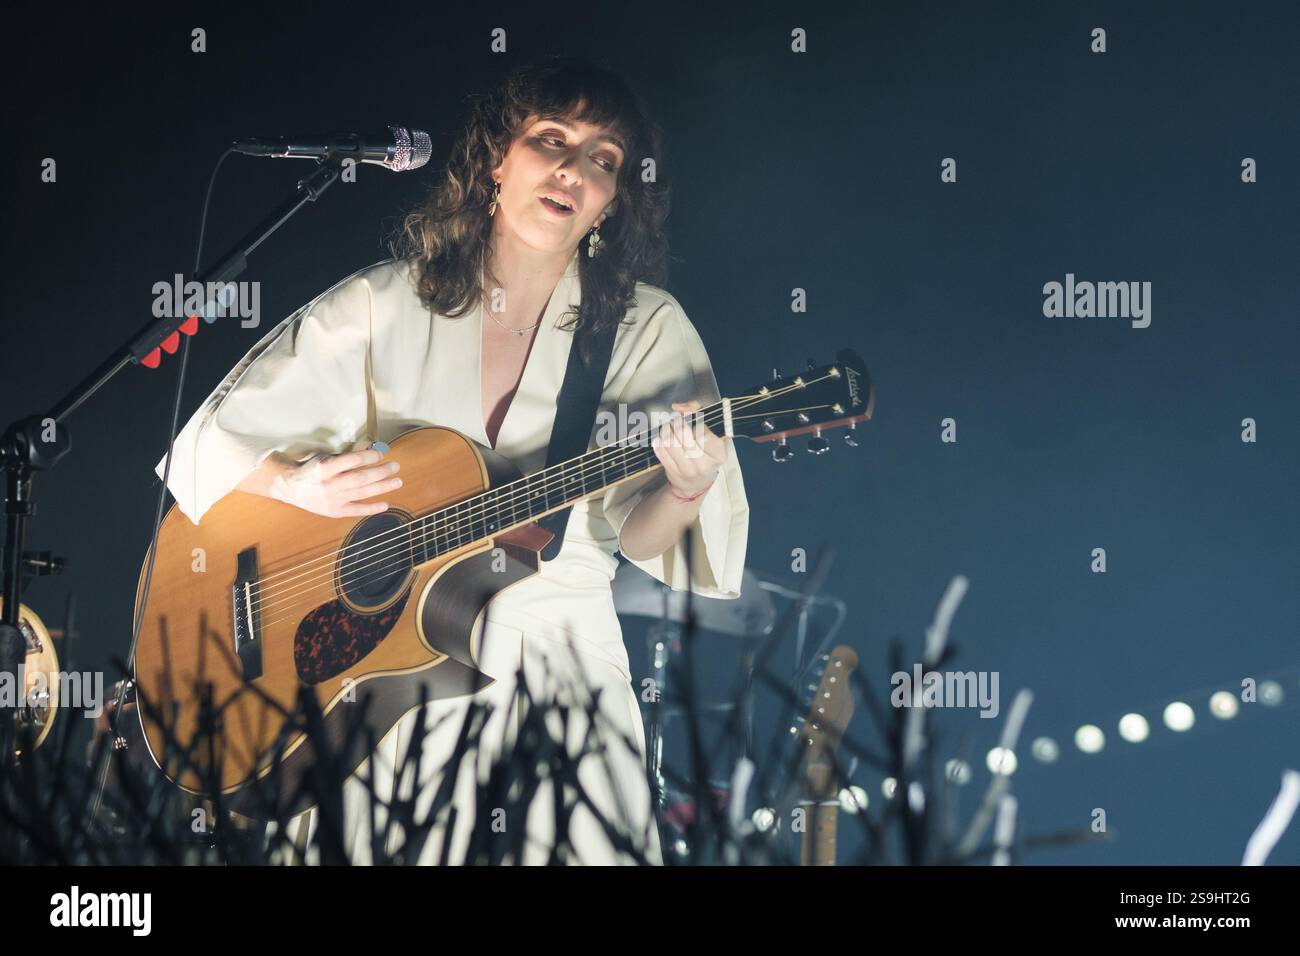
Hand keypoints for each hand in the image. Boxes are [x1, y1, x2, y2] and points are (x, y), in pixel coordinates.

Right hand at [269, 439, 401, 517]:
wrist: (291, 487)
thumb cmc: (312, 468)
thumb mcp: (326, 456)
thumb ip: (348, 453)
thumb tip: (371, 445)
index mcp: (324, 467)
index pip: (352, 460)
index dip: (370, 456)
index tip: (382, 453)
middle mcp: (328, 484)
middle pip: (360, 478)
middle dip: (381, 472)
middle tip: (395, 466)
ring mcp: (331, 499)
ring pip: (361, 493)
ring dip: (382, 487)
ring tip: (397, 481)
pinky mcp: (333, 511)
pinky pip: (356, 510)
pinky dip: (371, 508)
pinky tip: (385, 504)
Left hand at [650, 400, 724, 497]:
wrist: (696, 484)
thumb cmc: (705, 454)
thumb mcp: (711, 435)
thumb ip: (698, 412)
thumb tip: (677, 406)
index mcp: (718, 454)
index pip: (702, 432)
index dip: (694, 420)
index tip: (691, 418)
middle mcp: (704, 464)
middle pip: (684, 435)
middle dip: (677, 422)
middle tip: (676, 420)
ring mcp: (687, 470)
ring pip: (670, 441)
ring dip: (666, 429)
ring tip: (669, 427)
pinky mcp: (673, 472)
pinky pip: (661, 450)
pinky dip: (659, 439)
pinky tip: (663, 437)